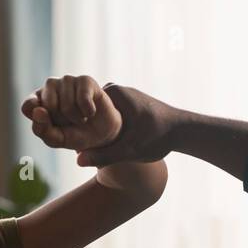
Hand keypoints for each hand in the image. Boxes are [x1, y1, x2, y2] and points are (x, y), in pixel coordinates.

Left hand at [21, 75, 121, 151]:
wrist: (102, 132)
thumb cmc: (75, 134)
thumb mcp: (57, 139)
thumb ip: (43, 130)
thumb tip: (38, 111)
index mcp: (37, 99)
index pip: (28, 106)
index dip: (38, 118)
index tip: (47, 122)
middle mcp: (50, 86)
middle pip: (49, 107)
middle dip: (62, 121)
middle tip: (70, 122)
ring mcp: (67, 80)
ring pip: (67, 105)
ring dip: (77, 118)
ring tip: (81, 117)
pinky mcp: (84, 80)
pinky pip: (83, 99)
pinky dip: (88, 112)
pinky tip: (90, 111)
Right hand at [23, 82, 182, 167]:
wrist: (184, 130)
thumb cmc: (160, 137)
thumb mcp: (131, 150)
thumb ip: (105, 155)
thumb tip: (78, 159)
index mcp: (111, 92)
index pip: (76, 100)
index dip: (67, 118)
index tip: (63, 135)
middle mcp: (113, 88)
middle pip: (82, 105)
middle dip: (74, 121)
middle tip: (66, 140)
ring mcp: (119, 94)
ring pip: (92, 110)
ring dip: (85, 124)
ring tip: (77, 142)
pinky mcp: (125, 102)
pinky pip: (102, 112)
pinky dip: (96, 124)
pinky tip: (93, 141)